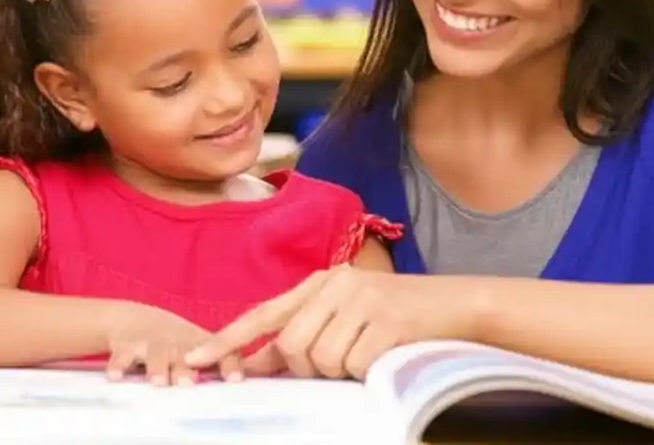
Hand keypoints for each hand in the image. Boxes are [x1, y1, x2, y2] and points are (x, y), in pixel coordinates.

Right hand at [104, 303, 243, 385]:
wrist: (132, 318)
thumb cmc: (173, 339)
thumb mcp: (195, 344)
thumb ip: (218, 362)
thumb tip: (242, 386)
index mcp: (197, 343)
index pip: (220, 352)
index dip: (228, 364)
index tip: (235, 380)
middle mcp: (176, 341)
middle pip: (184, 354)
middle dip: (186, 369)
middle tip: (189, 382)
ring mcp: (151, 341)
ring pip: (155, 353)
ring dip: (156, 367)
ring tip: (157, 381)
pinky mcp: (126, 345)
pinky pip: (121, 355)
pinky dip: (118, 365)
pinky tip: (116, 376)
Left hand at [186, 266, 451, 379]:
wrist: (457, 304)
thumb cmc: (397, 315)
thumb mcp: (346, 315)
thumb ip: (303, 332)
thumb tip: (257, 364)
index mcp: (322, 282)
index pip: (264, 314)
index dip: (228, 340)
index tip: (196, 361)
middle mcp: (337, 285)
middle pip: (292, 347)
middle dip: (307, 368)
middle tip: (337, 363)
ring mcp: (362, 301)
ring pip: (322, 360)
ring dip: (342, 370)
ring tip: (367, 353)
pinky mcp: (386, 322)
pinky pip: (355, 366)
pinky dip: (367, 372)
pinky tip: (385, 355)